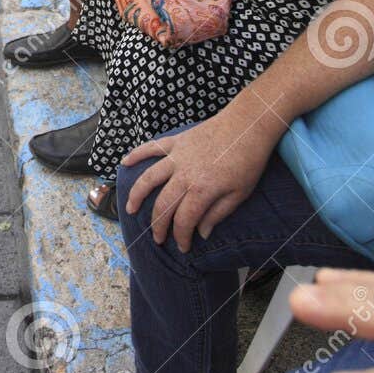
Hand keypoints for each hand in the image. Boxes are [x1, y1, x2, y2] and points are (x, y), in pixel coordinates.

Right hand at [120, 105, 280, 249]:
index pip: (184, 220)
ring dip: (137, 195)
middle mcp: (184, 175)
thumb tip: (202, 232)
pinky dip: (136, 154)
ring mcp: (177, 156)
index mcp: (202, 190)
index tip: (183, 248)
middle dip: (158, 226)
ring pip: (149, 178)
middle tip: (158, 239)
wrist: (248, 124)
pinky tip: (124, 162)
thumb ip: (218, 213)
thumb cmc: (248, 160)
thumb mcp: (240, 193)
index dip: (181, 237)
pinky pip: (152, 148)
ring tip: (129, 209)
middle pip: (163, 205)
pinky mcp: (176, 141)